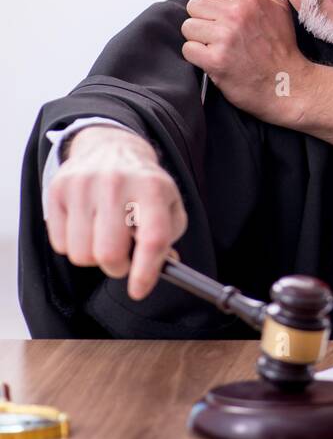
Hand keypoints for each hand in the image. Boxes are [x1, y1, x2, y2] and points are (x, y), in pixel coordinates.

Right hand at [44, 126, 187, 299]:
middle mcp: (117, 183)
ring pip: (81, 254)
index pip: (152, 238)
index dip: (145, 272)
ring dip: (94, 257)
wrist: (111, 148)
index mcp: (152, 188)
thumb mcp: (168, 206)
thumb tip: (157, 270)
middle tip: (123, 258)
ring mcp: (84, 184)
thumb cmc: (143, 186)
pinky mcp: (58, 190)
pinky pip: (60, 244)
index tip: (138, 290)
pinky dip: (74, 245)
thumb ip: (167, 240)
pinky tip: (87, 226)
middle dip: (117, 267)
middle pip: (109, 253)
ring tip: (105, 237)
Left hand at [183, 0, 310, 123]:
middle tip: (219, 31)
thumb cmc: (281, 46)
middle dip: (203, 18)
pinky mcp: (216, 60)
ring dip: (199, 38)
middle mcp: (236, 13)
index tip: (214, 6)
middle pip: (194, 4)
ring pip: (188, 26)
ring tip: (218, 46)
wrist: (288, 84)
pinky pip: (188, 48)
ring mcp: (225, 37)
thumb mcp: (276, 7)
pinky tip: (215, 59)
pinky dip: (198, 56)